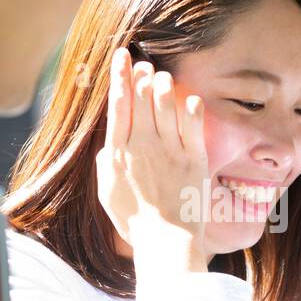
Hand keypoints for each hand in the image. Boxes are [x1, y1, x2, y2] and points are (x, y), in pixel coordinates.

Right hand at [96, 47, 208, 275]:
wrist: (165, 242)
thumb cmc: (135, 222)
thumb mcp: (108, 193)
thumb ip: (107, 165)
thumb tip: (109, 148)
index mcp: (119, 153)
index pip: (118, 105)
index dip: (120, 77)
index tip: (122, 58)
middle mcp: (143, 146)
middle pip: (141, 99)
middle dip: (142, 76)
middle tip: (144, 63)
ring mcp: (170, 151)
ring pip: (165, 106)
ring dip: (164, 86)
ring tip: (163, 76)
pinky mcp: (194, 159)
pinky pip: (193, 126)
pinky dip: (191, 109)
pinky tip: (190, 98)